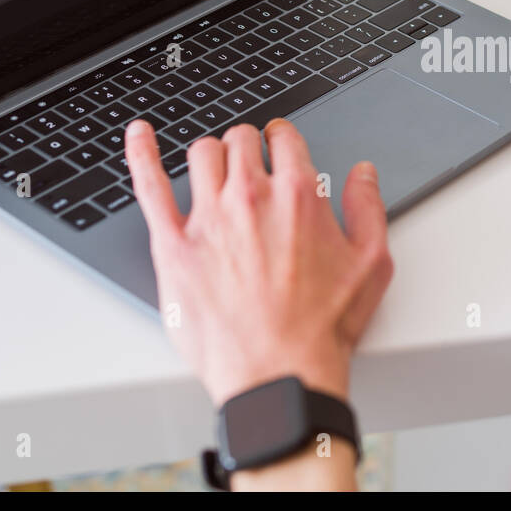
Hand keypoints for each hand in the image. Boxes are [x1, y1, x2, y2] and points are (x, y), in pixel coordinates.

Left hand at [124, 118, 392, 406]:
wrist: (278, 375)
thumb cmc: (322, 328)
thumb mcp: (370, 264)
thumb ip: (368, 208)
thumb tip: (363, 174)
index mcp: (298, 195)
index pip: (284, 138)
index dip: (282, 140)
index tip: (279, 148)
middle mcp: (250, 197)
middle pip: (240, 142)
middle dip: (248, 148)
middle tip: (251, 167)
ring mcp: (207, 218)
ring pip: (202, 155)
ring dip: (212, 156)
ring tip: (215, 170)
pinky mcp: (172, 244)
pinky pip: (149, 185)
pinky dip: (141, 153)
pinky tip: (139, 136)